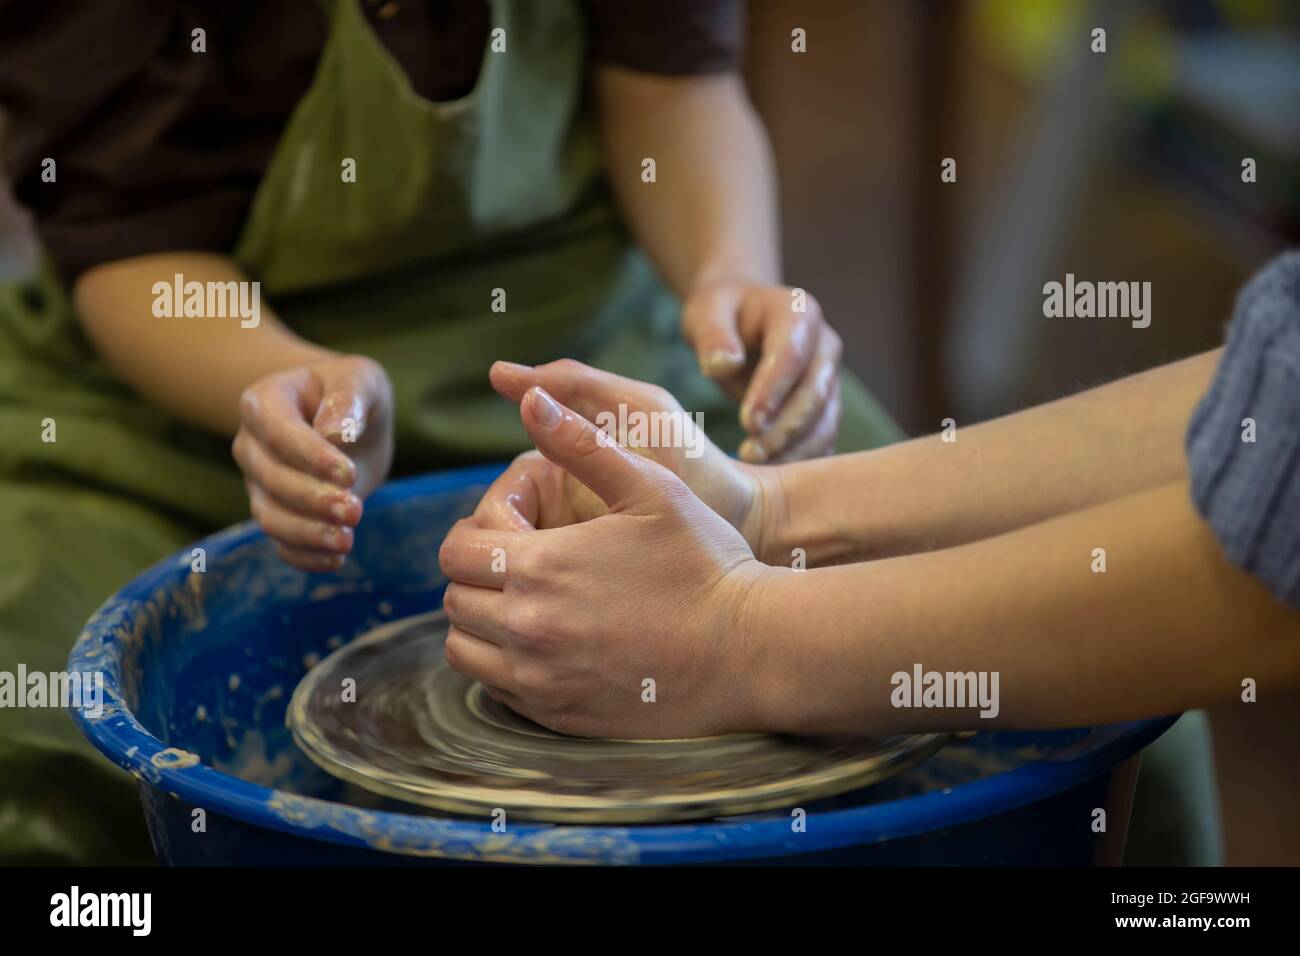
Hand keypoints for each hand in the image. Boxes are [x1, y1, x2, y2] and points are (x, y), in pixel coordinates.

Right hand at [232, 354, 393, 570]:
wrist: (348, 423)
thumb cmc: (351, 394)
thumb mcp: (360, 379)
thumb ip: (350, 396)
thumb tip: (336, 434)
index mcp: (264, 403)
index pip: (276, 431)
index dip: (308, 456)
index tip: (347, 474)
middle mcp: (252, 445)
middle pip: (270, 479)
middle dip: (312, 500)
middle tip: (354, 511)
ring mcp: (259, 484)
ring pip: (270, 517)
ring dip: (307, 533)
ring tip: (346, 540)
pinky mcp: (278, 514)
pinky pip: (281, 543)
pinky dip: (304, 556)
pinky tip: (337, 558)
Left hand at [438, 385, 770, 738]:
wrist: (750, 651)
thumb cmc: (705, 563)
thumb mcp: (651, 486)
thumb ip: (581, 442)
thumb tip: (528, 397)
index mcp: (541, 567)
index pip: (456, 550)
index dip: (480, 530)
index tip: (522, 526)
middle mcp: (528, 629)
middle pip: (455, 599)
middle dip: (479, 574)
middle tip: (527, 562)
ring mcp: (541, 680)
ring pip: (464, 651)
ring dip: (481, 623)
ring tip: (530, 603)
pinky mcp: (560, 716)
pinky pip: (498, 690)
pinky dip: (505, 665)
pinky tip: (550, 643)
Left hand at [682, 277, 842, 463]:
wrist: (739, 319)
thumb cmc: (720, 314)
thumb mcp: (706, 312)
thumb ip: (712, 336)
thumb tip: (724, 364)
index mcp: (798, 312)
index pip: (792, 354)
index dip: (773, 391)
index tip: (748, 423)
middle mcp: (824, 345)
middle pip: (816, 392)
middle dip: (785, 428)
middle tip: (750, 454)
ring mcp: (830, 377)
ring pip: (825, 420)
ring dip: (795, 449)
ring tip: (756, 468)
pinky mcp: (825, 406)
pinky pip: (821, 438)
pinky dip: (801, 458)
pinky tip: (773, 478)